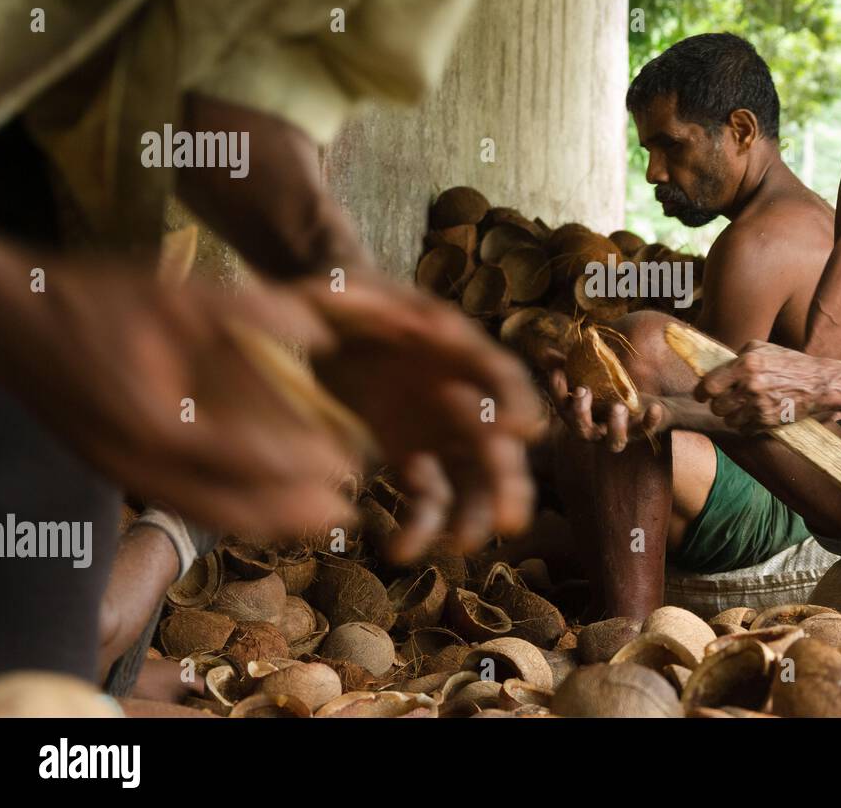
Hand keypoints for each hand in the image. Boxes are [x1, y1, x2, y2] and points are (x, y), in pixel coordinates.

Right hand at [0, 251, 356, 539]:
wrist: (6, 321)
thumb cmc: (91, 300)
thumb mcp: (177, 294)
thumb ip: (253, 312)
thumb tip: (323, 333)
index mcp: (155, 423)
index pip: (246, 457)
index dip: (301, 465)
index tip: (348, 465)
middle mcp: (137, 463)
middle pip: (229, 506)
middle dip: (293, 513)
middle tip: (349, 512)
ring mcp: (121, 473)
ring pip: (204, 513)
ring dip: (264, 522)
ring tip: (316, 522)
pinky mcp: (114, 471)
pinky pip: (180, 506)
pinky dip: (226, 513)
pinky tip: (258, 509)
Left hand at [302, 269, 544, 557]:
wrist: (319, 329)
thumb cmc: (347, 302)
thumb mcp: (354, 291)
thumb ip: (375, 303)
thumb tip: (428, 328)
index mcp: (461, 349)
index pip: (502, 375)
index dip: (516, 402)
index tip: (521, 431)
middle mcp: (465, 396)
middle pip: (500, 444)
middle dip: (508, 483)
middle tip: (507, 519)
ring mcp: (443, 433)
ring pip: (474, 484)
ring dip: (474, 518)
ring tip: (460, 546)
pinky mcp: (413, 459)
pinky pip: (428, 501)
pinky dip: (420, 529)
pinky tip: (400, 550)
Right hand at [546, 367, 670, 451]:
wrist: (644, 403)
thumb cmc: (609, 391)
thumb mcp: (589, 377)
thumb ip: (569, 366)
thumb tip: (545, 353)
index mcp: (580, 419)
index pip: (562, 410)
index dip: (557, 392)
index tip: (557, 372)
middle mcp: (597, 432)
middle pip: (583, 432)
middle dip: (580, 413)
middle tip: (583, 390)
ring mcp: (620, 434)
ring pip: (615, 443)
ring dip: (615, 427)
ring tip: (618, 406)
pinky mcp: (642, 432)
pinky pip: (646, 431)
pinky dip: (650, 422)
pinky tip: (654, 408)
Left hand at [694, 340, 832, 431]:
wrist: (818, 383)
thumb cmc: (789, 362)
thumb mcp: (761, 348)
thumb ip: (736, 357)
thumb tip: (714, 368)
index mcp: (746, 364)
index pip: (709, 385)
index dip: (701, 392)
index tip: (701, 394)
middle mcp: (751, 386)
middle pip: (716, 406)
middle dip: (718, 404)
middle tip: (726, 400)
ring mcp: (759, 406)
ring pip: (728, 421)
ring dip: (731, 416)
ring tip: (741, 407)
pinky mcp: (768, 421)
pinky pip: (744, 430)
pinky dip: (745, 425)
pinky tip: (754, 415)